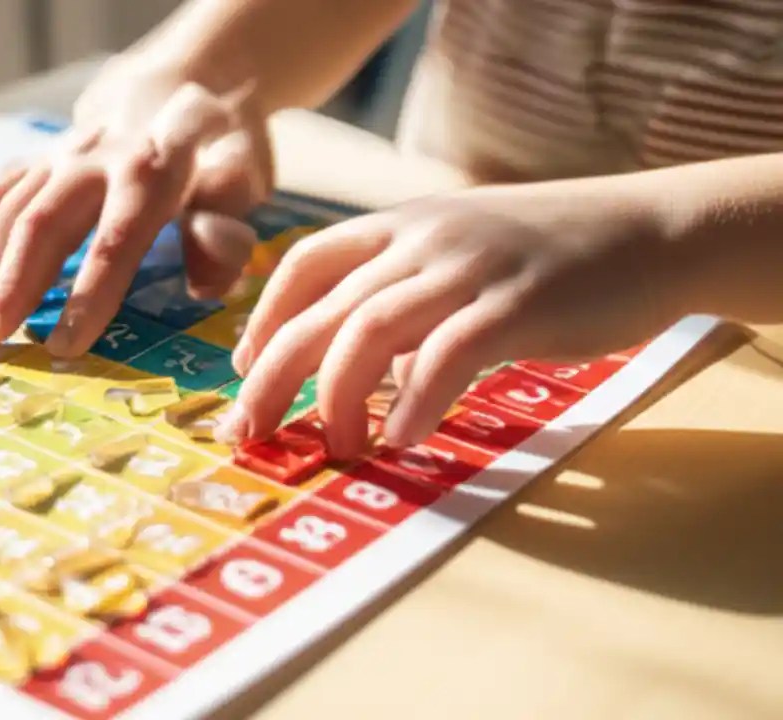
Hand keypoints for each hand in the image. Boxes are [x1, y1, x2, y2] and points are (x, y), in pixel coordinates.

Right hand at [0, 54, 273, 355]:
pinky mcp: (37, 157)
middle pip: (44, 224)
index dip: (88, 295)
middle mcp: (94, 159)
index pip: (115, 241)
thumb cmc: (218, 150)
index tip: (64, 347)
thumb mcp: (243, 182)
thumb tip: (202, 285)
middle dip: (15, 284)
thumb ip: (225, 230)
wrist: (184, 81)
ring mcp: (58, 155)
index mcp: (150, 171)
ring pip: (11, 209)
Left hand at [217, 180, 684, 459]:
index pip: (304, 263)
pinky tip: (405, 439)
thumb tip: (352, 366)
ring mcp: (468, 268)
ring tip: (338, 446)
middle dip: (271, 377)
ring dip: (338, 398)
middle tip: (248, 433)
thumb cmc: (546, 255)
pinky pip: (446, 354)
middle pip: (320, 311)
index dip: (263, 319)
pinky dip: (416, 401)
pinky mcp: (518, 303)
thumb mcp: (458, 253)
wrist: (650, 231)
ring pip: (368, 331)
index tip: (244, 368)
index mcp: (400, 226)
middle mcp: (422, 241)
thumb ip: (402, 294)